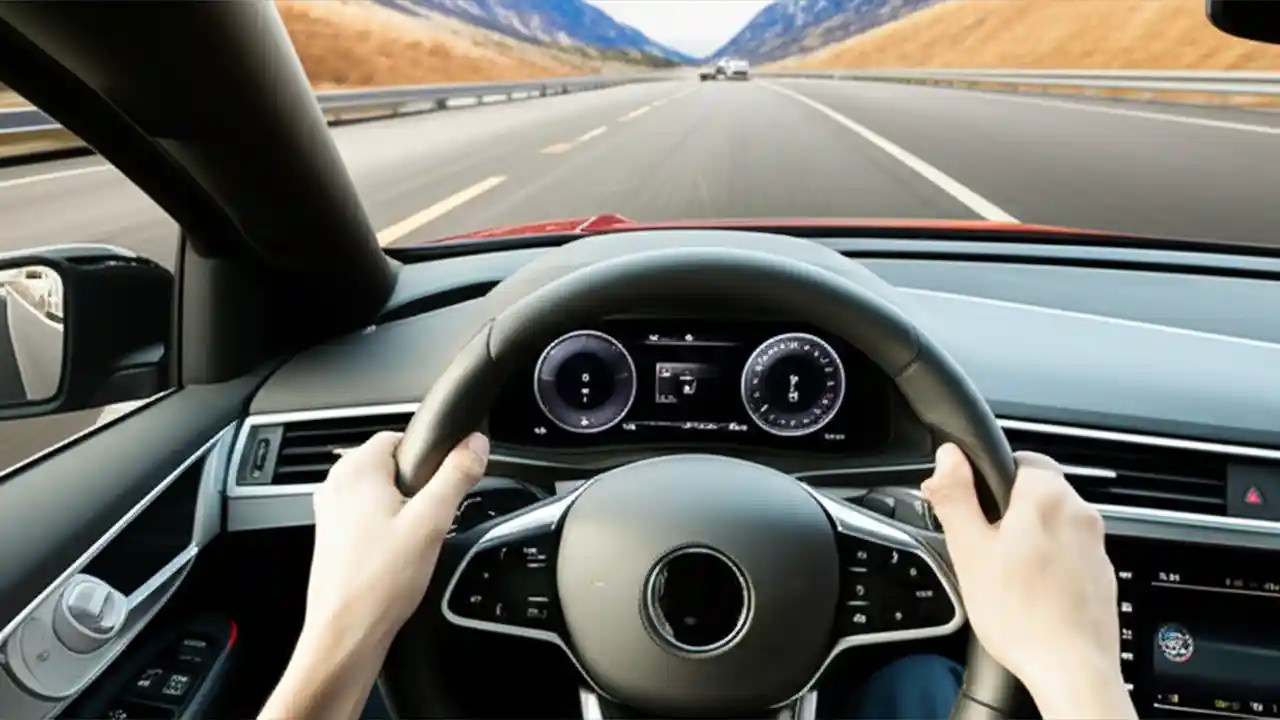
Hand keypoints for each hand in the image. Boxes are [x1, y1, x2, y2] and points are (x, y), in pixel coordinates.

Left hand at [304, 430, 489, 649]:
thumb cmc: (379, 583)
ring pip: (383, 494)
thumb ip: (456, 476)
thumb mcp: (431, 522)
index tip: (443, 485)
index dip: (430, 459)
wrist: (347, 633)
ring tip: (412, 543)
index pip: (402, 437)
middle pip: (394, 466)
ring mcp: (331, 512)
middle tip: (429, 522)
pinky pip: (369, 517)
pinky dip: (387, 529)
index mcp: (356, 469)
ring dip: (403, 512)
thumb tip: (475, 444)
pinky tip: (397, 556)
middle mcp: (336, 485)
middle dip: (418, 489)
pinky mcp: (333, 536)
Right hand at [921, 443, 1134, 718]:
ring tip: (1005, 578)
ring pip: (1052, 526)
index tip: (974, 511)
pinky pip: (1068, 555)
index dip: (989, 482)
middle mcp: (1080, 513)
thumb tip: (949, 456)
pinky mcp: (1103, 574)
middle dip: (1008, 514)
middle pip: (1035, 493)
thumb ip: (956, 495)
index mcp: (1047, 496)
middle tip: (983, 549)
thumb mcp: (969, 549)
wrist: (1071, 669)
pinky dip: (1049, 566)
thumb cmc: (1020, 615)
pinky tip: (1030, 595)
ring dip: (1029, 540)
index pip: (1019, 458)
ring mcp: (1096, 546)